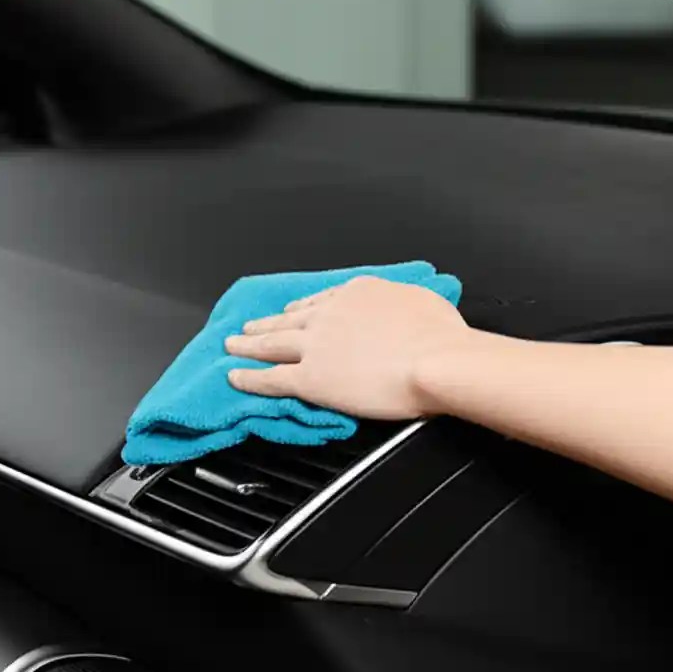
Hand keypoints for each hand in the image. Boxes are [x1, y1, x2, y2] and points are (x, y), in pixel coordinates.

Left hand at [225, 276, 474, 418]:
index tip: (290, 313)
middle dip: (264, 323)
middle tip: (246, 326)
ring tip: (231, 346)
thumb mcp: (421, 300)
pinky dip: (248, 377)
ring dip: (247, 345)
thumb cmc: (441, 335)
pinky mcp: (310, 378)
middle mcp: (329, 314)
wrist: (435, 360)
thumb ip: (401, 304)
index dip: (300, 310)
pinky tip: (234, 377)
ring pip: (270, 344)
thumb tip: (403, 311)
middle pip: (287, 320)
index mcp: (356, 293)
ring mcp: (315, 346)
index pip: (320, 301)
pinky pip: (270, 378)